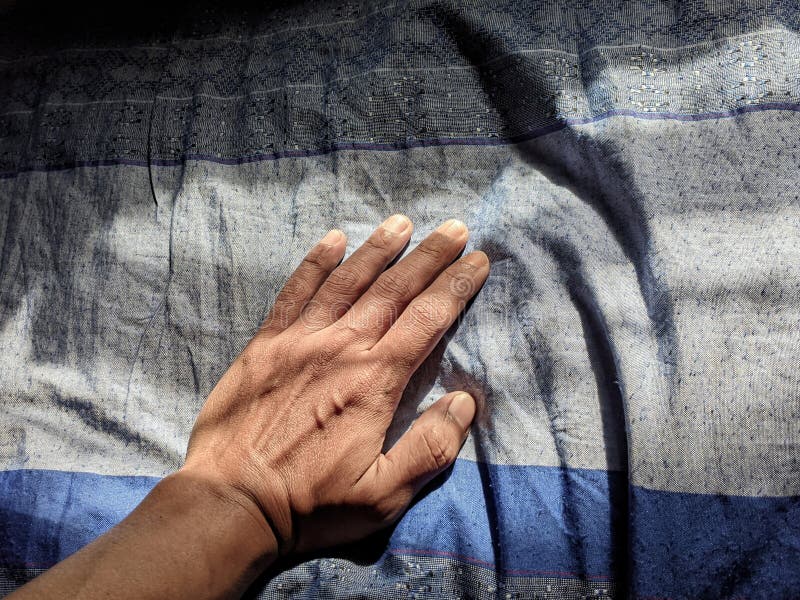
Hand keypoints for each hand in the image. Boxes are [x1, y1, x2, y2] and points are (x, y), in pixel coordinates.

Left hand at [181, 215, 489, 553]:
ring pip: (348, 282)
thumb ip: (430, 447)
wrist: (231, 502)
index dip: (456, 288)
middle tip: (454, 228)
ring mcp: (300, 341)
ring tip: (402, 223)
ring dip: (378, 250)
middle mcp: (341, 348)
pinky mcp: (266, 344)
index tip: (477, 261)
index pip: (427, 320)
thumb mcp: (383, 494)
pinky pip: (294, 292)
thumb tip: (465, 402)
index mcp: (374, 381)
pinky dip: (315, 263)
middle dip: (429, 257)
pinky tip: (332, 239)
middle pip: (394, 291)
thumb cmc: (311, 504)